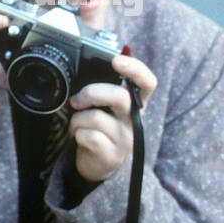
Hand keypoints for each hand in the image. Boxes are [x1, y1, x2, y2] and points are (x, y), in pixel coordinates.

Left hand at [69, 53, 157, 182]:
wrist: (96, 162)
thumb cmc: (99, 126)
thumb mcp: (104, 105)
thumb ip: (102, 86)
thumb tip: (87, 63)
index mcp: (135, 102)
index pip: (147, 82)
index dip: (135, 69)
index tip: (116, 60)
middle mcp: (135, 120)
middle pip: (119, 96)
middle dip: (91, 93)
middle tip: (77, 100)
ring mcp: (125, 139)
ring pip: (97, 117)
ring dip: (78, 118)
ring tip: (78, 123)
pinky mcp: (112, 155)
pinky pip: (89, 136)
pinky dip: (77, 133)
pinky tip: (80, 136)